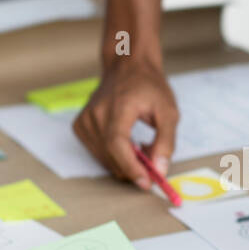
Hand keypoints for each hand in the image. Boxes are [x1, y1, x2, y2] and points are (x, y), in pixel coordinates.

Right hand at [72, 53, 178, 188]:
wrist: (127, 66)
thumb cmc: (149, 87)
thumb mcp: (168, 112)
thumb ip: (166, 142)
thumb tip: (160, 170)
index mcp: (118, 106)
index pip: (117, 144)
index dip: (131, 167)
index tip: (146, 183)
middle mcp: (95, 113)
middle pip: (110, 155)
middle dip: (131, 169)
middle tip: (151, 170)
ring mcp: (84, 119)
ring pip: (103, 157)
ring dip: (124, 163)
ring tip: (142, 149)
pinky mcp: (80, 125)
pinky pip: (96, 151)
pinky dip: (113, 156)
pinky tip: (126, 144)